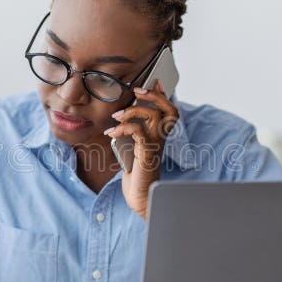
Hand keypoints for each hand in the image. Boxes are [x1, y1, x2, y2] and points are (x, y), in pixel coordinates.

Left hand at [104, 79, 179, 218]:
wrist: (139, 197)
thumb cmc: (135, 174)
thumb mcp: (132, 148)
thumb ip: (133, 133)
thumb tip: (123, 115)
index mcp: (159, 137)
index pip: (169, 111)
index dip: (163, 95)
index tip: (154, 83)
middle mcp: (161, 139)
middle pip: (168, 110)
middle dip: (153, 96)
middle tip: (137, 91)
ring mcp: (155, 146)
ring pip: (154, 117)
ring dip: (133, 111)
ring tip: (117, 116)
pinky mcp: (146, 154)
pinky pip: (138, 132)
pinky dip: (123, 128)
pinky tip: (111, 133)